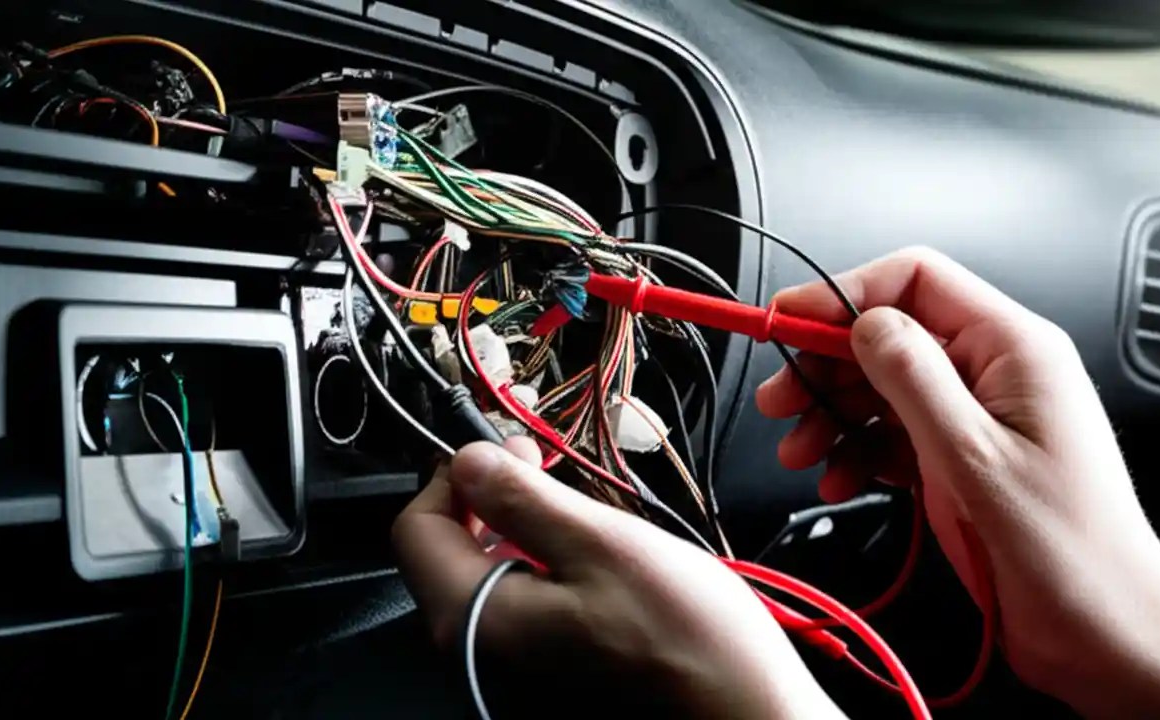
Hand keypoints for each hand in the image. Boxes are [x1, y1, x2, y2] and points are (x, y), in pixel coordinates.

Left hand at [391, 437, 844, 719]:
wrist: (743, 715)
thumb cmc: (687, 639)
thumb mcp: (602, 545)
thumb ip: (522, 500)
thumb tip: (467, 460)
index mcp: (477, 619)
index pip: (415, 529)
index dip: (452, 474)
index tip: (502, 443)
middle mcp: (479, 653)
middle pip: (447, 553)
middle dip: (487, 494)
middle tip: (538, 457)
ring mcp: (512, 669)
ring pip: (485, 576)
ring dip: (515, 525)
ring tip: (570, 501)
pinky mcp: (546, 674)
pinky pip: (519, 606)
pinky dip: (538, 564)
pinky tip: (585, 552)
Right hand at [757, 247, 1159, 717]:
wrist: (1105, 633)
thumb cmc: (1068, 549)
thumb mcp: (973, 455)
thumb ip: (913, 377)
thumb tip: (865, 322)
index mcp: (1013, 349)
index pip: (917, 281)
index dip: (845, 293)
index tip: (789, 322)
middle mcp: (994, 374)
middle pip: (890, 337)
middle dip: (826, 366)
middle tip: (780, 400)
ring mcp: (977, 419)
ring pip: (883, 390)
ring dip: (833, 417)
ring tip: (800, 452)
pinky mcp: (962, 461)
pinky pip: (895, 437)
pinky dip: (857, 454)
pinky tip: (838, 480)